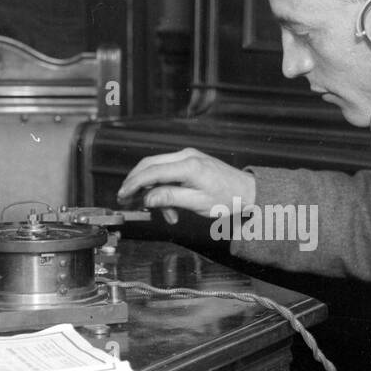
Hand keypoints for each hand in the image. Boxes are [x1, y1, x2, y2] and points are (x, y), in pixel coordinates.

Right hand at [117, 149, 256, 220]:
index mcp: (188, 166)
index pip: (152, 172)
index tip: (122, 195)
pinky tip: (173, 209)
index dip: (134, 183)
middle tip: (126, 200)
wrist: (247, 191)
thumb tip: (147, 198)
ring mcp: (188, 157)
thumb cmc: (228, 199)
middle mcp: (186, 156)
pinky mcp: (190, 161)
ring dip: (154, 191)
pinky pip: (168, 172)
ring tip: (166, 215)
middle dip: (136, 183)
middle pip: (150, 165)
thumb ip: (170, 198)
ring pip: (157, 169)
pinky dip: (164, 189)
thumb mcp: (197, 203)